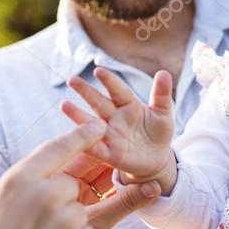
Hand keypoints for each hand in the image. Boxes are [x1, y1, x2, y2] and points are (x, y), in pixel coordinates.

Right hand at [0, 122, 105, 228]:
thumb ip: (19, 185)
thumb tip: (41, 169)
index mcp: (19, 180)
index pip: (58, 147)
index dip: (81, 135)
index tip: (98, 125)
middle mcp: (47, 193)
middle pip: (70, 184)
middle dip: (61, 202)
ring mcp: (68, 218)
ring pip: (79, 212)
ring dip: (68, 228)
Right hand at [62, 67, 174, 184]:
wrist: (156, 159)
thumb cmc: (158, 132)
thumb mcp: (163, 113)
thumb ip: (162, 94)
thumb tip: (164, 72)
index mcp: (128, 105)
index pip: (118, 91)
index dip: (109, 81)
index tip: (98, 70)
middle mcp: (115, 118)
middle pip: (99, 103)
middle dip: (85, 91)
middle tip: (71, 79)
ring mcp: (111, 136)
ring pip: (92, 124)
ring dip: (78, 116)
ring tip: (64, 105)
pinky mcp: (110, 155)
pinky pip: (96, 148)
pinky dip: (87, 143)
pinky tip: (76, 137)